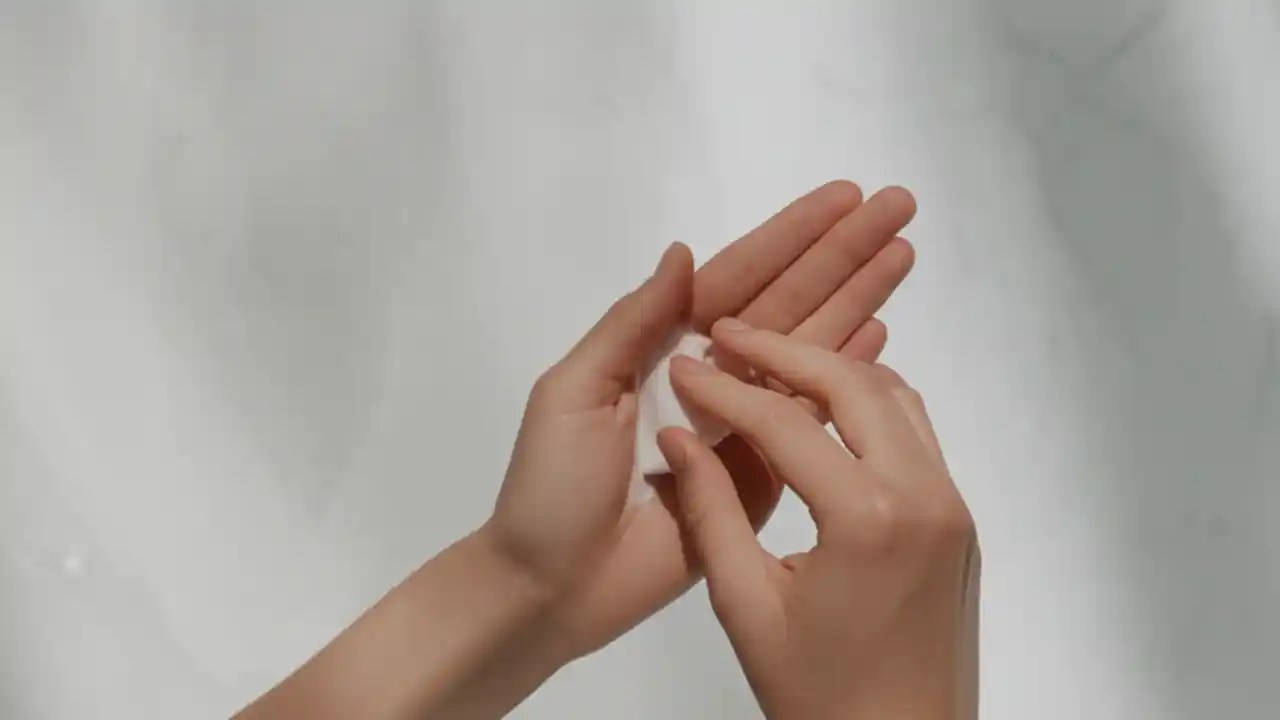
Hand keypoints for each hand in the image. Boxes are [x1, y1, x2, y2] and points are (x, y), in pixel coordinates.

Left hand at [441, 182, 917, 716]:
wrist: (555, 587)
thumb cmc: (551, 486)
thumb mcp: (574, 391)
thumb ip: (634, 323)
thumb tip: (684, 251)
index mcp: (660, 346)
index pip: (738, 276)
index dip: (792, 236)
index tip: (845, 198)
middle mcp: (709, 375)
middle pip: (788, 301)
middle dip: (843, 255)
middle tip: (899, 207)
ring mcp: (740, 425)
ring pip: (810, 350)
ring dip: (858, 301)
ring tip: (904, 256)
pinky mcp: (761, 476)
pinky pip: (811, 417)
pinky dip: (847, 377)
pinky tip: (881, 336)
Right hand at [659, 319, 979, 719]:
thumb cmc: (820, 698)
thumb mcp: (745, 606)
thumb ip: (710, 511)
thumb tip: (678, 435)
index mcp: (867, 521)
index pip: (784, 424)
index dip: (725, 388)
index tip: (683, 365)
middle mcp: (924, 498)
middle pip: (852, 385)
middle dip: (784, 352)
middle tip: (727, 337)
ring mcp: (952, 507)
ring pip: (895, 399)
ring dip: (832, 372)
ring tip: (769, 364)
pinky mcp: (960, 521)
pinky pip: (917, 436)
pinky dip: (869, 406)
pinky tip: (822, 411)